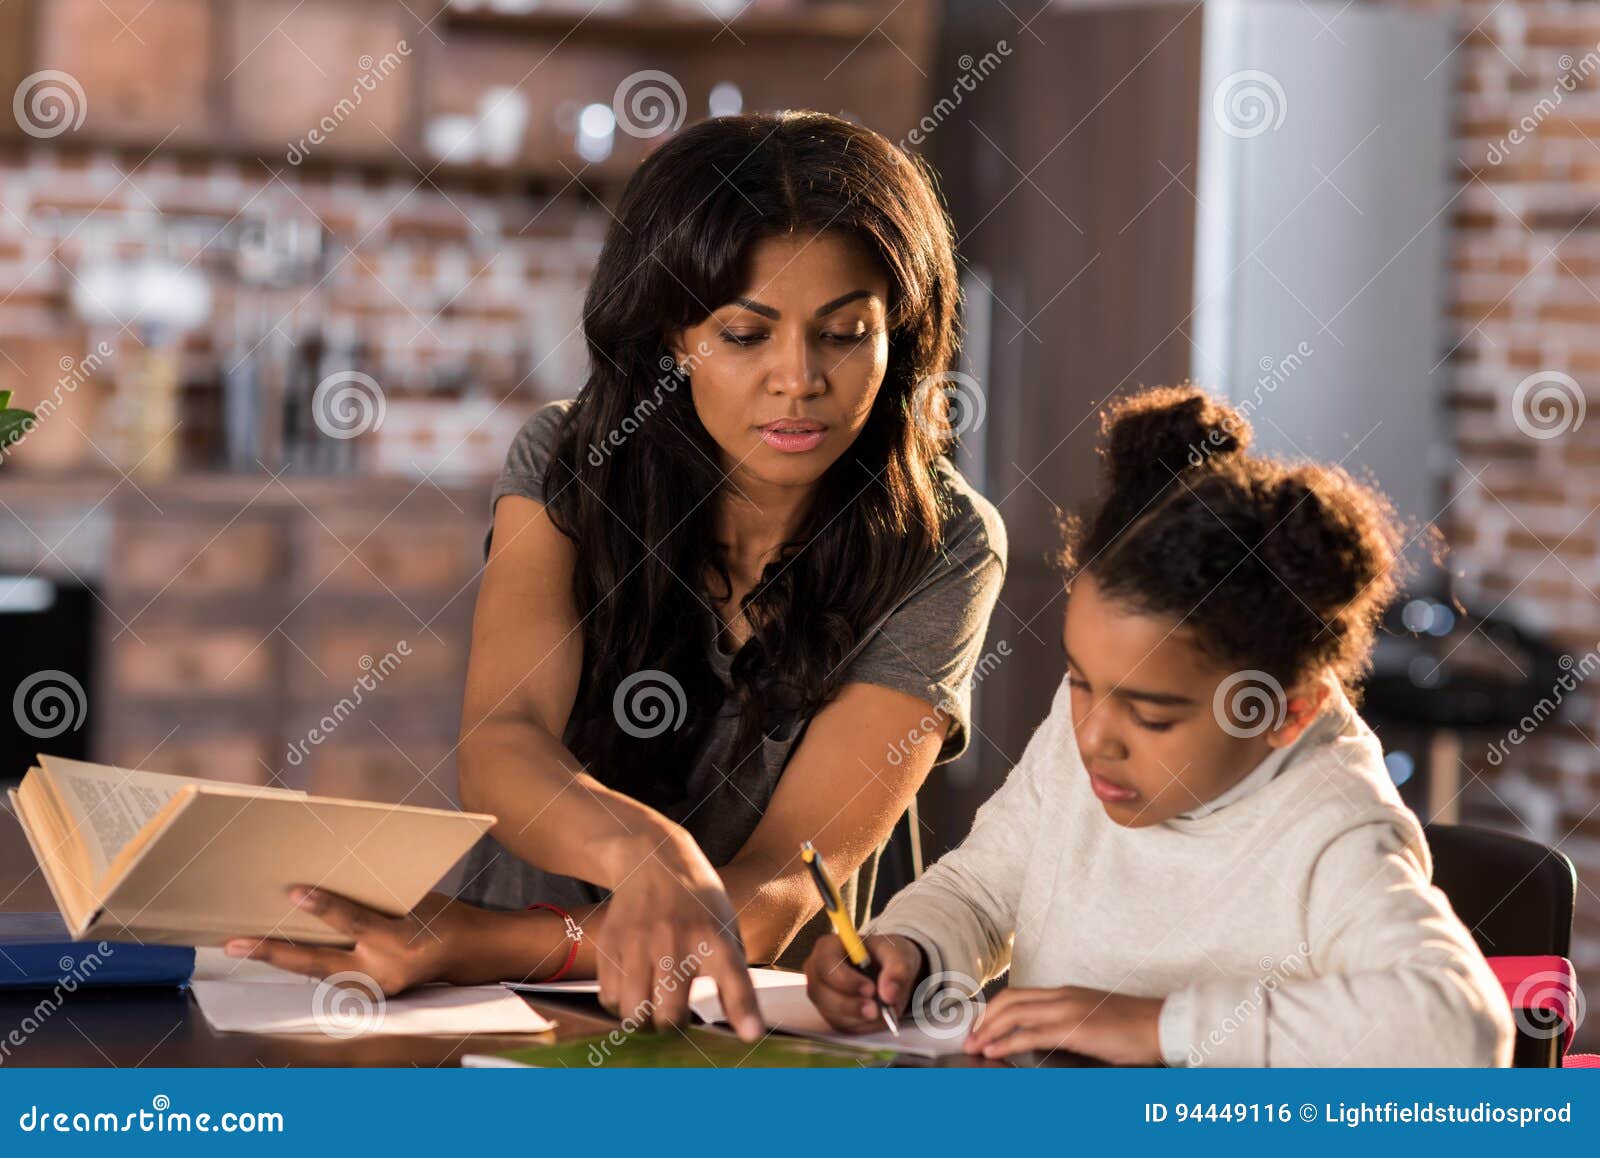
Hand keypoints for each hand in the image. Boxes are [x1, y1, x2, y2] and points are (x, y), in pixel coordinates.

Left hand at [224, 888, 480, 994]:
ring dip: (283, 960)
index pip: (354, 922)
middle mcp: (383, 970)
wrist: (470, 953)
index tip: (294, 892)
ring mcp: (376, 988)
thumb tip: (326, 893)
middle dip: (274, 953)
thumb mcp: (412, 898)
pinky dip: (307, 966)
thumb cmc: (442, 915)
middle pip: (319, 962)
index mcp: (399, 939)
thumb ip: (372, 901)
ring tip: (245, 945)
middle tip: (233, 944)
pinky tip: (283, 954)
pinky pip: (333, 978)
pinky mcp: (373, 995)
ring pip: (319, 973)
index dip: (324, 906)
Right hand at [595, 831, 763, 1040]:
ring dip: (643, 1021)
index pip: (735, 980)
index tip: (751, 1035)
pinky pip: (609, 997)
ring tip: (651, 1009)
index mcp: (715, 938)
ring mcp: (640, 943)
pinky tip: (632, 990)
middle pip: (669, 1016)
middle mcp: (677, 942)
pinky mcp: (611, 944)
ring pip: (634, 1012)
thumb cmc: (698, 904)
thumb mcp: (727, 928)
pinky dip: (620, 1005)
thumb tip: (742, 1030)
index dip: (744, 1012)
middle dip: (673, 1029)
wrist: (653, 860)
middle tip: (676, 1019)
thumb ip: (733, 975)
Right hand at [803, 933, 923, 1032]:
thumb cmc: (885, 956)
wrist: (888, 972)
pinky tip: (879, 1017)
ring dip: (861, 1018)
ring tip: (885, 1011)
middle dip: (851, 1005)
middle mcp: (817, 973)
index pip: (826, 964)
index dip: (846, 980)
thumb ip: (896, 969)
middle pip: (822, 993)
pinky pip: (844, 1027)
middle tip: (877, 1010)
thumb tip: (889, 994)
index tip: (870, 989)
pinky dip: (864, 1026)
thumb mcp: (897, 954)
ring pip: (833, 1014)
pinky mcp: (831, 1016)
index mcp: (827, 948)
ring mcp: (822, 996)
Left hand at [963, 985, 1164, 1064]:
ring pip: (1014, 1013)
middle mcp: (1062, 996)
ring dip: (989, 1030)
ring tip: (975, 1046)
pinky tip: (994, 1051)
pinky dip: (1007, 1042)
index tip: (980, 1026)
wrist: (1162, 1024)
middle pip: (1009, 1000)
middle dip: (984, 1019)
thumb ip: (1068, 1023)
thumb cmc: (1134, 1028)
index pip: (1018, 995)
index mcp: (1066, 993)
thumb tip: (1044, 1039)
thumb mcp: (1093, 1018)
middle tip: (969, 1038)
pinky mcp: (1074, 1028)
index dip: (993, 1010)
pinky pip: (1030, 1033)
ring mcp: (1067, 1009)